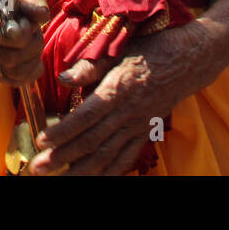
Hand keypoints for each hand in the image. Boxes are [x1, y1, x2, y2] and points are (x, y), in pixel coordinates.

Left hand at [28, 22, 213, 174]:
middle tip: (39, 167)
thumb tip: (62, 76)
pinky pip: (126, 157)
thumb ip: (89, 68)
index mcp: (117, 90)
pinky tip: (95, 178)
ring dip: (82, 170)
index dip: (62, 131)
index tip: (42, 141)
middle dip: (63, 157)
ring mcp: (138, 126)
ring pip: (107, 155)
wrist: (189, 62)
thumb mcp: (118, 51)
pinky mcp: (145, 133)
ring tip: (60, 179)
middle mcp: (127, 113)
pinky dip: (110, 171)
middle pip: (91, 141)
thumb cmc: (150, 50)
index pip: (84, 117)